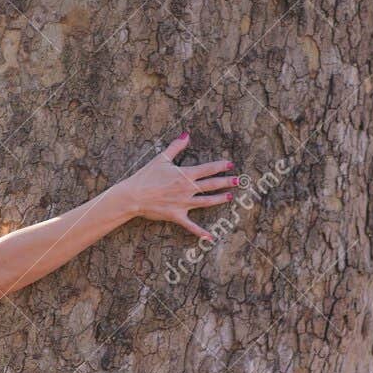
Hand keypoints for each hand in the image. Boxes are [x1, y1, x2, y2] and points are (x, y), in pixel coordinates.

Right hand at [110, 133, 236, 239]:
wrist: (133, 195)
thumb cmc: (145, 176)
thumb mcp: (161, 159)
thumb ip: (176, 146)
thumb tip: (186, 134)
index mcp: (185, 175)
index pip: (208, 168)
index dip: (221, 165)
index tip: (231, 164)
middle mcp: (187, 189)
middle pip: (212, 185)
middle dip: (226, 182)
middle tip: (238, 181)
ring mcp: (183, 203)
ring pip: (207, 202)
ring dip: (220, 199)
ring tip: (230, 197)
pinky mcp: (177, 215)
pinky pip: (191, 225)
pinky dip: (201, 232)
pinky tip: (211, 237)